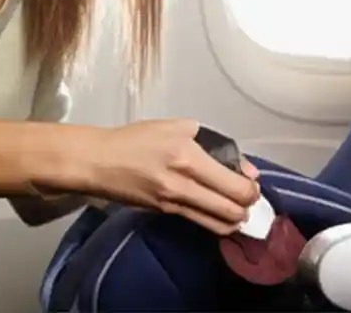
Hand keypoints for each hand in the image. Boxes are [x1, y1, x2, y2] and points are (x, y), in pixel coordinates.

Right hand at [81, 118, 260, 235]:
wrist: (99, 161)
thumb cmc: (136, 139)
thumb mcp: (175, 127)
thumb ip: (211, 142)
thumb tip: (242, 167)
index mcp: (188, 155)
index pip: (235, 185)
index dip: (252, 189)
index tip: (252, 184)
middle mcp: (183, 183)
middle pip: (231, 209)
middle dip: (248, 208)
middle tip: (248, 200)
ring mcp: (174, 202)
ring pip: (218, 223)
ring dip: (234, 220)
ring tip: (237, 212)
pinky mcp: (165, 213)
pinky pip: (199, 222)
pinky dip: (215, 221)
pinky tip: (217, 214)